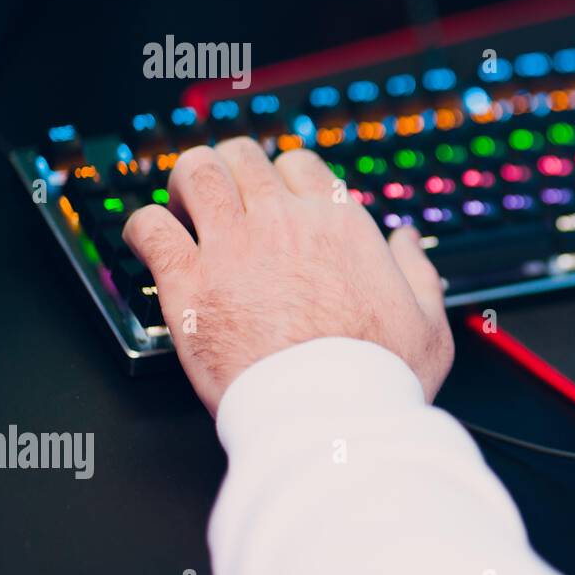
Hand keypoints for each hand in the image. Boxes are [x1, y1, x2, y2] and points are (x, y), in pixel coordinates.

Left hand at [121, 138, 453, 414]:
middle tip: (226, 200)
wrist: (331, 417)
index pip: (300, 165)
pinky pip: (149, 227)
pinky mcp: (189, 282)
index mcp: (341, 225)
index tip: (278, 202)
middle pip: (244, 157)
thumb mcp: (429, 323)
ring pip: (196, 172)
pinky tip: (153, 244)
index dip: (285, 179)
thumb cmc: (380, 376)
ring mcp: (234, 246)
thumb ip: (418, 272)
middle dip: (232, 171)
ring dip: (188, 183)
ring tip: (186, 207)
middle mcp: (285, 222)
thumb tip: (407, 241)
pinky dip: (145, 228)